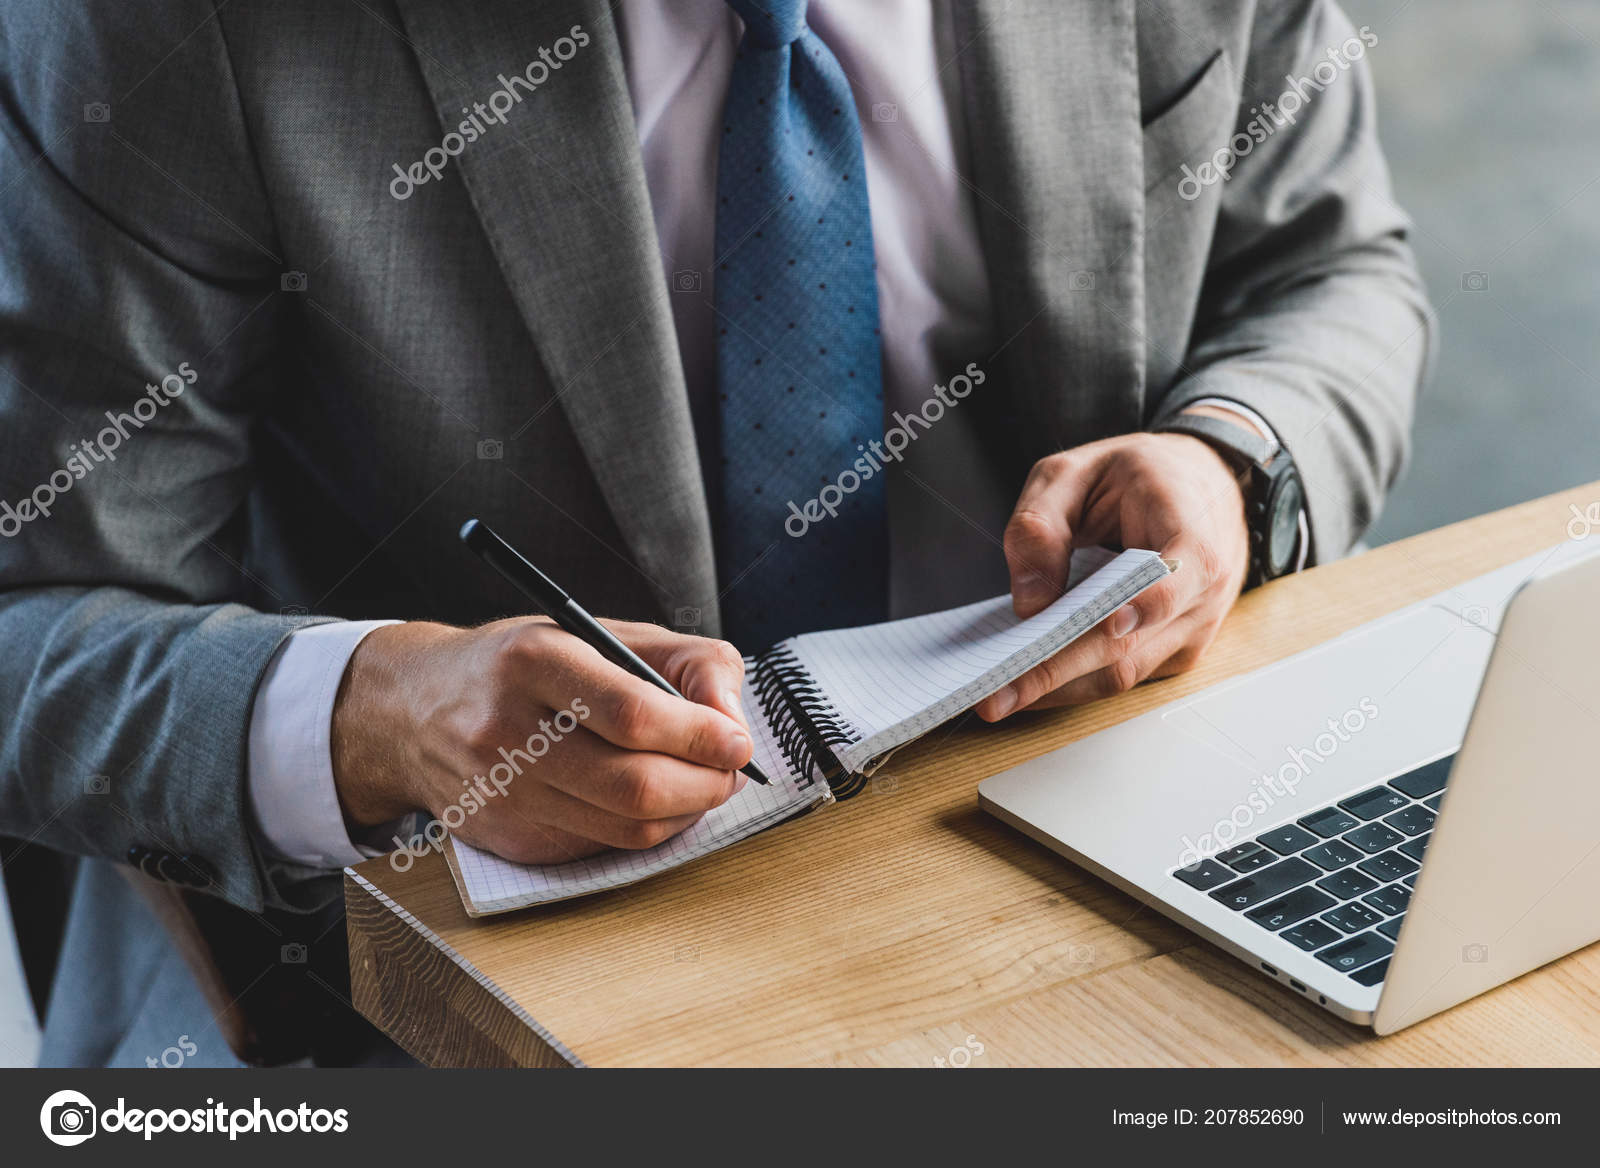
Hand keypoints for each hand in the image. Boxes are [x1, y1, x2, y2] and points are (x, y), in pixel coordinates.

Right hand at [331, 617, 753, 863]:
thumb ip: (685, 664)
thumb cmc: (523, 666)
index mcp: (534, 660)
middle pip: (633, 784)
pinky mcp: (508, 838)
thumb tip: (732, 723)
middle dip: (704, 784)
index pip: (633, 714)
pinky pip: (602, 847)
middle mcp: (508, 729)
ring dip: (685, 812)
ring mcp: (504, 793)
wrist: (413, 711)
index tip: (737, 742)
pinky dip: (645, 829)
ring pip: (625, 826)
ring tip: (699, 783)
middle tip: (727, 770)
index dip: (699, 735)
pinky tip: (652, 801)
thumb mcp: (602, 633)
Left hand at [975, 428, 1250, 718]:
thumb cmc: (1141, 475)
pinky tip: (1028, 682)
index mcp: (1193, 536)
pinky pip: (1122, 676)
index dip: (1137, 610)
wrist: (1204, 482)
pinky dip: (1073, 683)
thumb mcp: (1077, 470)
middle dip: (1057, 673)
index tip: (1096, 628)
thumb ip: (1042, 523)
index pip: (1167, 587)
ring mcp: (1192, 629)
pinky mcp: (1174, 651)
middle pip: (1128, 648)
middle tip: (996, 695)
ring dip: (1058, 690)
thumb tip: (1029, 602)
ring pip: (1122, 674)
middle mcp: (1202, 594)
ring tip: (997, 698)